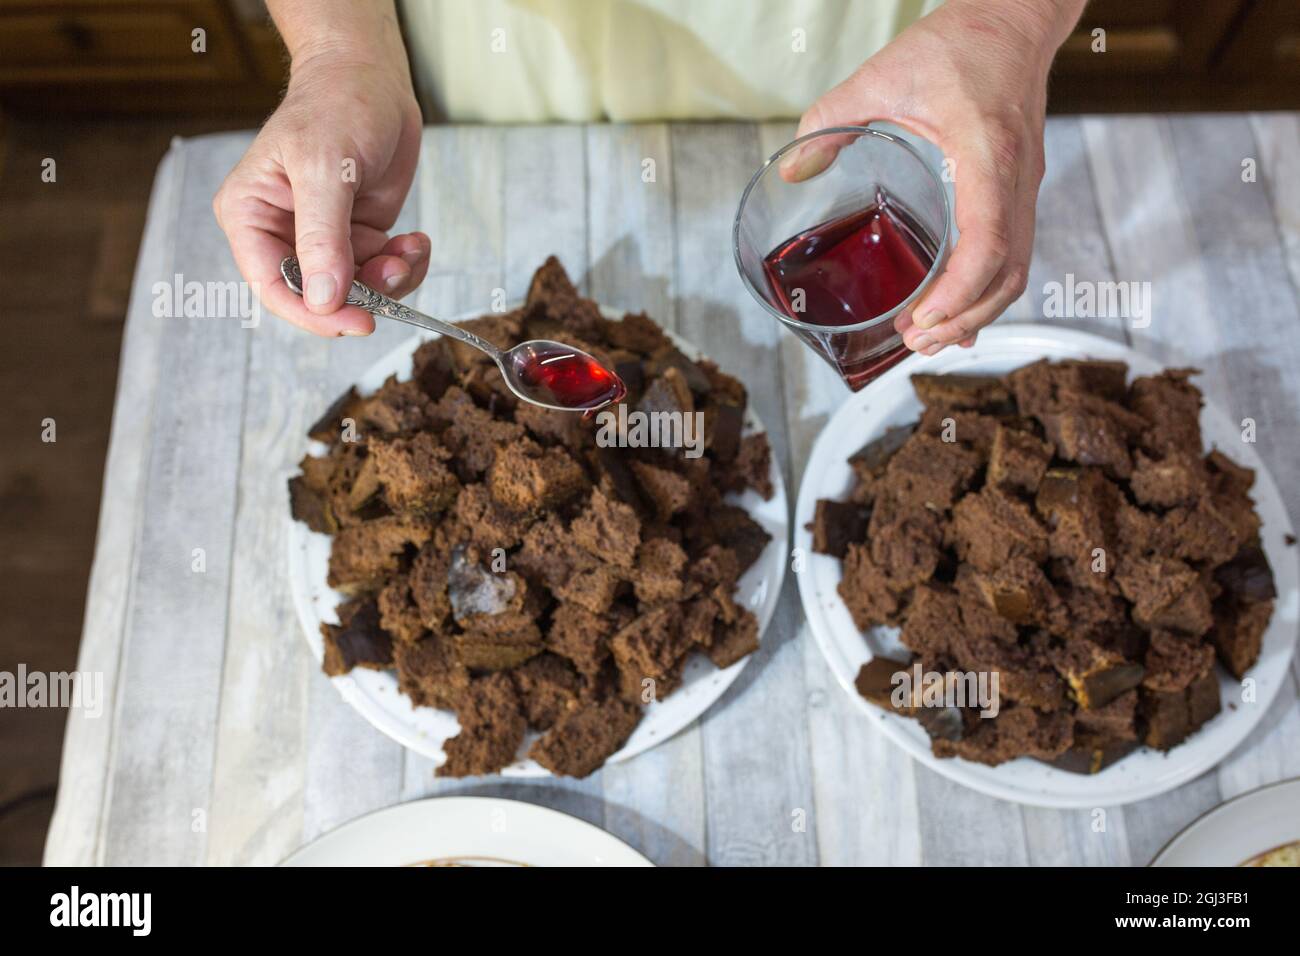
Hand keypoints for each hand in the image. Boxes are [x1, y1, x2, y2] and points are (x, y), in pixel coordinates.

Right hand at [214, 51, 427, 335]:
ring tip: (410, 248)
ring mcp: (324, 239)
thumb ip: (323, 237)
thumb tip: (322, 299)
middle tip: (396, 271)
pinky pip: (381, 273)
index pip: (273, 287)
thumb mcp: (326, 169)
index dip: (314, 313)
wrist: (371, 77)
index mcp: (251, 217)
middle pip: (317, 297)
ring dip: (391, 280)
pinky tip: (416, 240)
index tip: (358, 320)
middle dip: (362, 295)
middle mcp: (283, 235)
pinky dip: (405, 265)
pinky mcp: (358, 236)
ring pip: (356, 292)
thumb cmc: (335, 105)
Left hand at [784, 0, 1082, 353]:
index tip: (924, 320)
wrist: (1015, 19)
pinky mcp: (1020, 190)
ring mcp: (1024, 187)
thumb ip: (830, 120)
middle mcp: (1015, 178)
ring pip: (1017, 270)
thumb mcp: (883, 76)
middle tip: (916, 342)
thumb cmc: (957, 44)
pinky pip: (1014, 253)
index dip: (959, 291)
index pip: (988, 240)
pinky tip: (956, 314)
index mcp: (986, 153)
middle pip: (1008, 273)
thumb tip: (791, 171)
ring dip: (977, 311)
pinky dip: (986, 290)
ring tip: (930, 337)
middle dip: (964, 317)